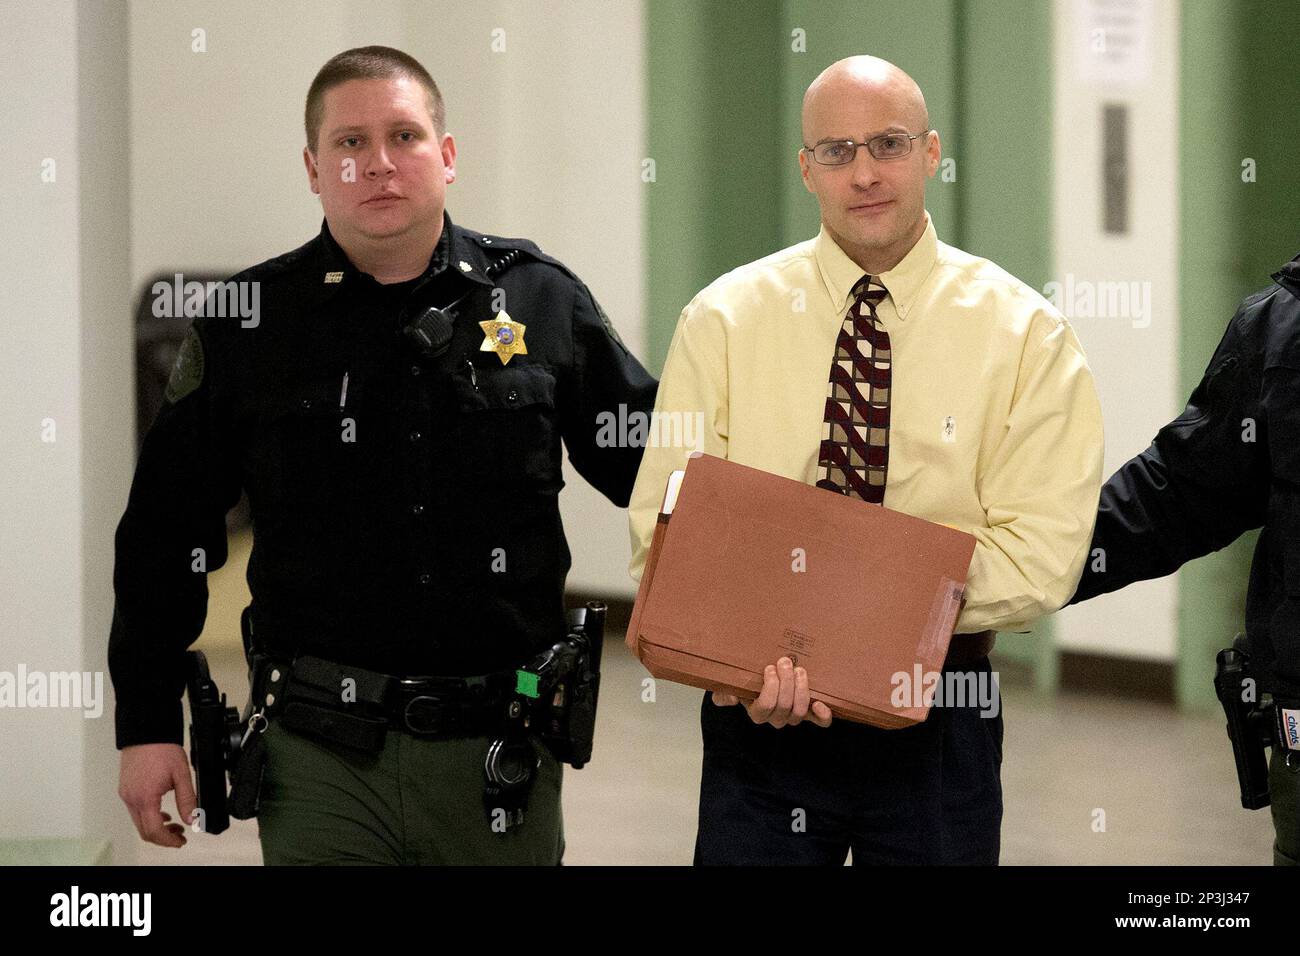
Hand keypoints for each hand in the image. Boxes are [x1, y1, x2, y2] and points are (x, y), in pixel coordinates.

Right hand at [118, 743, 197, 846]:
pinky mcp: (125, 789)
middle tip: (180, 836)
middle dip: (163, 837)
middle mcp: (131, 799)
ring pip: (138, 822)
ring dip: (156, 827)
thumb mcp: (181, 775)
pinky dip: (149, 817)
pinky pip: (135, 811)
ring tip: (175, 824)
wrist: (146, 732)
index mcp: (145, 798)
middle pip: (144, 831)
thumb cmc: (162, 748)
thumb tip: (192, 819)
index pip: (154, 831)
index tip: (180, 841)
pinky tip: (163, 812)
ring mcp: (126, 794)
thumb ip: (187, 799)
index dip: (168, 841)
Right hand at [711, 657, 832, 727]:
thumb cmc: (745, 682)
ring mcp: (793, 715)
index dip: (771, 687)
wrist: (761, 677)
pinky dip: (823, 714)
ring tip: (799, 670)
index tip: (769, 667)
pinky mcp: (809, 712)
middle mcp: (776, 718)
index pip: (766, 705)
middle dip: (786, 682)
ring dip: (801, 689)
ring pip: (800, 710)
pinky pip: (819, 721)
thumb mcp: (728, 686)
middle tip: (785, 662)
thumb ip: (723, 693)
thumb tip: (729, 698)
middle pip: (785, 706)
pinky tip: (821, 702)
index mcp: (757, 713)